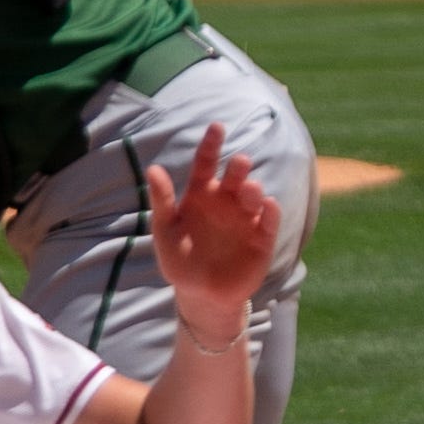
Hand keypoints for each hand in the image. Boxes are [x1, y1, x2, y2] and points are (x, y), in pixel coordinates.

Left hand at [145, 123, 277, 347]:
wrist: (201, 296)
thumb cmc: (180, 259)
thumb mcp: (165, 231)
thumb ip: (162, 201)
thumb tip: (152, 168)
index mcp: (201, 195)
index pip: (207, 163)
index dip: (212, 144)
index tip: (217, 127)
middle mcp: (226, 201)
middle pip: (235, 176)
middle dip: (239, 167)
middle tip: (240, 162)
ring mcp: (245, 218)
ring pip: (254, 195)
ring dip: (254, 189)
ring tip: (250, 190)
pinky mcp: (262, 238)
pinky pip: (269, 221)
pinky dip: (270, 212)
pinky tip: (267, 206)